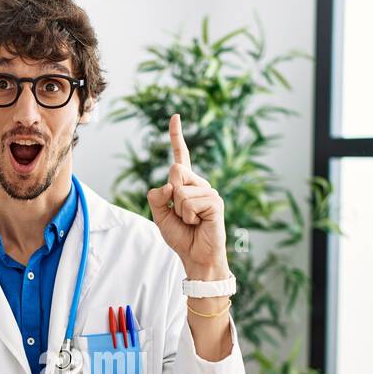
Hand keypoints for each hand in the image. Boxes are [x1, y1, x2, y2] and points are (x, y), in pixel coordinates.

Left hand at [146, 114, 229, 279]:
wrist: (196, 257)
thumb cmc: (181, 237)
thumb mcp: (160, 215)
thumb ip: (156, 197)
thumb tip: (169, 184)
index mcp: (186, 184)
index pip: (181, 157)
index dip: (176, 137)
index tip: (175, 117)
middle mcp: (199, 183)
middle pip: (175, 171)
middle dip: (170, 196)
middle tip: (182, 215)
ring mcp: (209, 192)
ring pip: (180, 190)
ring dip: (179, 211)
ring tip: (191, 221)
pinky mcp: (215, 202)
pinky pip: (189, 202)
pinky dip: (189, 216)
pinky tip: (199, 223)